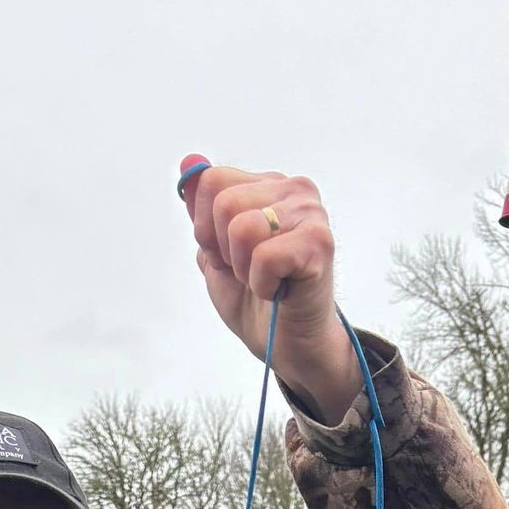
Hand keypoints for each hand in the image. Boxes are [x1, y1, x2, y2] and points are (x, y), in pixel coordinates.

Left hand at [180, 161, 360, 423]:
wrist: (286, 345)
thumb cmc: (255, 300)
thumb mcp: (214, 251)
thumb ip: (201, 208)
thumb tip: (188, 163)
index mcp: (269, 185)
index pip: (212, 181)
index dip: (207, 228)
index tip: (229, 255)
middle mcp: (294, 189)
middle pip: (224, 203)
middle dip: (225, 250)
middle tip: (250, 271)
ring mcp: (310, 213)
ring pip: (242, 228)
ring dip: (244, 269)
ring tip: (266, 280)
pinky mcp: (319, 243)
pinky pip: (264, 257)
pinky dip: (263, 284)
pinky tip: (280, 290)